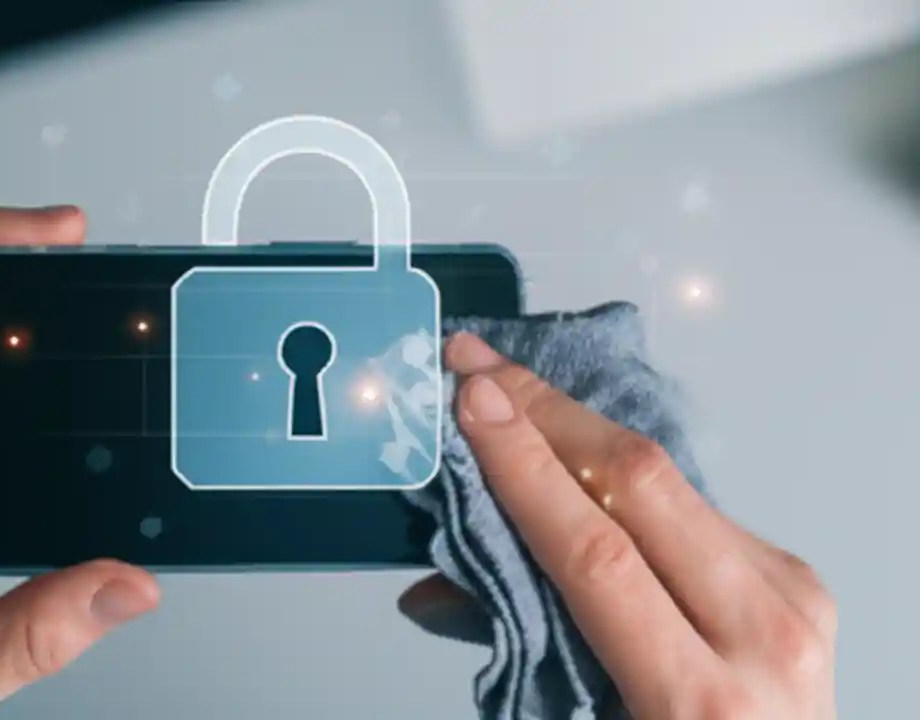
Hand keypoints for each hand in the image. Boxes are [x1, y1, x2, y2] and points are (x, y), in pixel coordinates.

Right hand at [400, 334, 835, 717]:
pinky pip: (694, 500)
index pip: (595, 553)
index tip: (475, 405)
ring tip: (512, 388)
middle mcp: (760, 636)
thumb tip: (429, 589)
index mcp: (697, 697)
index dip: (526, 469)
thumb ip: (521, 645)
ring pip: (671, 475)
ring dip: (578, 423)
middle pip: (642, 484)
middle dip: (545, 411)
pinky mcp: (795, 573)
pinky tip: (575, 439)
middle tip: (479, 367)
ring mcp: (789, 596)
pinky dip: (623, 466)